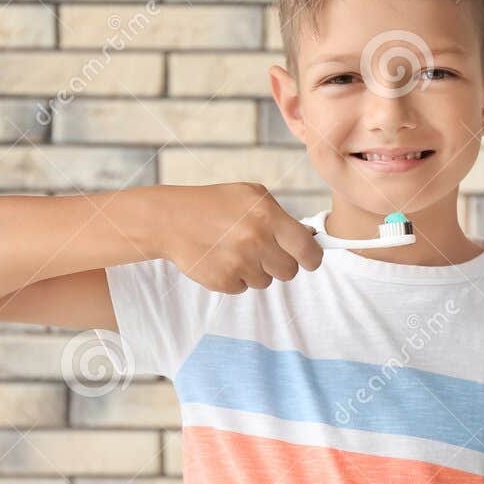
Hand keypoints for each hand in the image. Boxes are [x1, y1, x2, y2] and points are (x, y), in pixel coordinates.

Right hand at [151, 182, 323, 293]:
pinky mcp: (223, 281)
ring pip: (265, 282)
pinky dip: (235, 277)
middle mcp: (256, 241)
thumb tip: (309, 238)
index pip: (308, 250)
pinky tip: (222, 259)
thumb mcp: (252, 195)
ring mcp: (239, 264)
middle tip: (263, 251)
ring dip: (255, 270)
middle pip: (289, 272)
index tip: (309, 259)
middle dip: (280, 264)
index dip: (312, 258)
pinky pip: (243, 288)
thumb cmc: (214, 204)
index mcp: (268, 216)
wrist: (171, 220)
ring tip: (235, 250)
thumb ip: (281, 216)